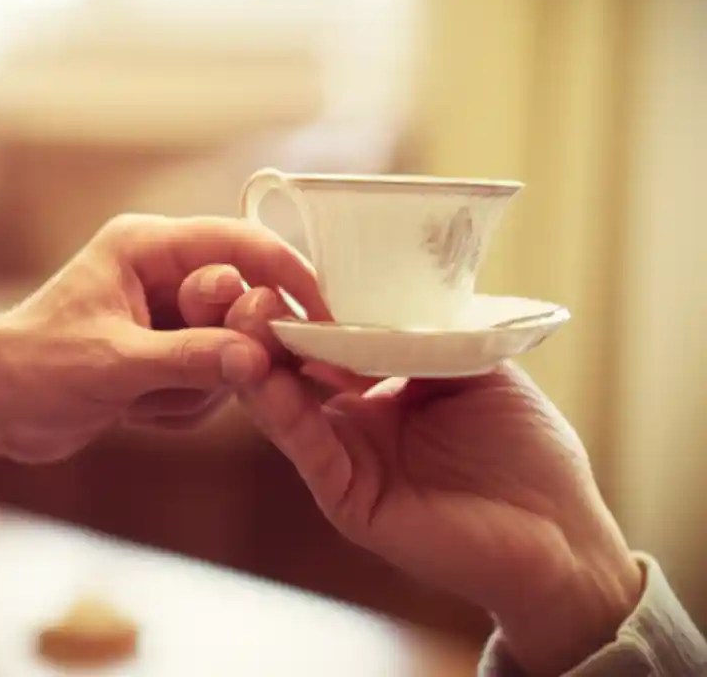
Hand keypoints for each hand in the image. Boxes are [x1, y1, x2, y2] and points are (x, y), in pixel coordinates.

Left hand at [0, 214, 327, 462]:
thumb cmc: (33, 368)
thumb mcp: (114, 364)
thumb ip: (190, 358)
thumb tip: (258, 357)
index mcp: (147, 247)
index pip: (241, 245)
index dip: (286, 276)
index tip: (321, 318)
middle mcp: (163, 274)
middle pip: (243, 303)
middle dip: (223, 351)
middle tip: (178, 376)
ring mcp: (167, 316)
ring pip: (231, 352)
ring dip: (193, 389)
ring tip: (137, 401)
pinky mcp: (165, 354)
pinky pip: (209, 382)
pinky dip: (180, 406)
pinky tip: (133, 412)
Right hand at [224, 287, 640, 675]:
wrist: (564, 535)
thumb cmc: (530, 453)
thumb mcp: (477, 367)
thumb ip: (423, 333)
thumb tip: (369, 292)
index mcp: (379, 391)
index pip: (326, 341)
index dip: (303, 306)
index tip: (279, 271)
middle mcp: (353, 425)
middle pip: (291, 371)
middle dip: (263, 331)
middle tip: (246, 294)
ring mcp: (346, 462)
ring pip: (285, 409)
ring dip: (259, 366)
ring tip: (243, 326)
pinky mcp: (347, 499)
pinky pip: (308, 450)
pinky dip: (282, 414)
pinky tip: (264, 381)